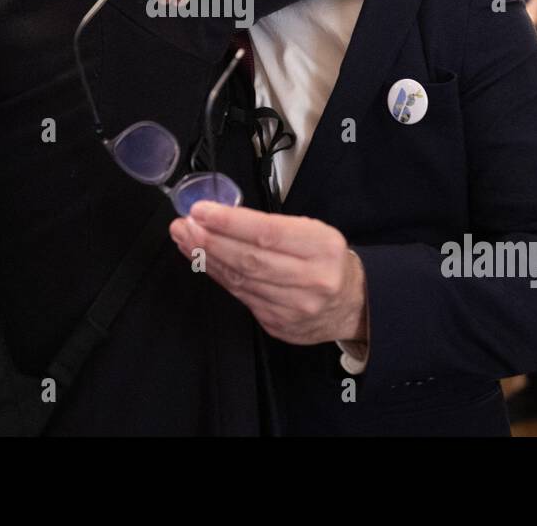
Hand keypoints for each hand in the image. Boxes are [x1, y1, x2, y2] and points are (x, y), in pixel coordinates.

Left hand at [170, 201, 367, 345]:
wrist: (352, 303)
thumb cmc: (326, 259)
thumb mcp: (313, 231)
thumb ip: (272, 226)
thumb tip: (221, 216)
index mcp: (322, 248)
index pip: (268, 233)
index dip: (230, 223)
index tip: (202, 211)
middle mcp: (311, 279)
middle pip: (249, 260)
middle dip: (209, 241)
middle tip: (184, 226)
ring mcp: (294, 307)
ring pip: (241, 281)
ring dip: (207, 258)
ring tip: (186, 239)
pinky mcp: (278, 325)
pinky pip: (241, 297)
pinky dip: (219, 277)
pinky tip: (204, 261)